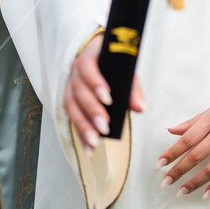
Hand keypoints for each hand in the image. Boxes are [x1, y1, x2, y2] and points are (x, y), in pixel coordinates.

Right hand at [64, 34, 144, 151]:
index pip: (88, 68)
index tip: (109, 99)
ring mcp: (69, 89)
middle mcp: (75, 74)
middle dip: (92, 111)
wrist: (97, 60)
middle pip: (80, 92)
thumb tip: (140, 108)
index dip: (96, 83)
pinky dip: (81, 134)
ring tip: (95, 142)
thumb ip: (133, 89)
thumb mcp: (125, 71)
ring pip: (72, 107)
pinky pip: (73, 119)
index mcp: (88, 59)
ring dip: (83, 126)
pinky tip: (89, 148)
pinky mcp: (70, 103)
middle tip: (105, 127)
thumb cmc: (113, 66)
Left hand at [158, 87, 209, 198]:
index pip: (187, 139)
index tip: (160, 163)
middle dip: (178, 171)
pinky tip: (206, 193)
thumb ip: (192, 122)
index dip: (171, 153)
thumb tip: (172, 130)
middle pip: (196, 156)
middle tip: (166, 182)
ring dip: (195, 182)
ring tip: (182, 191)